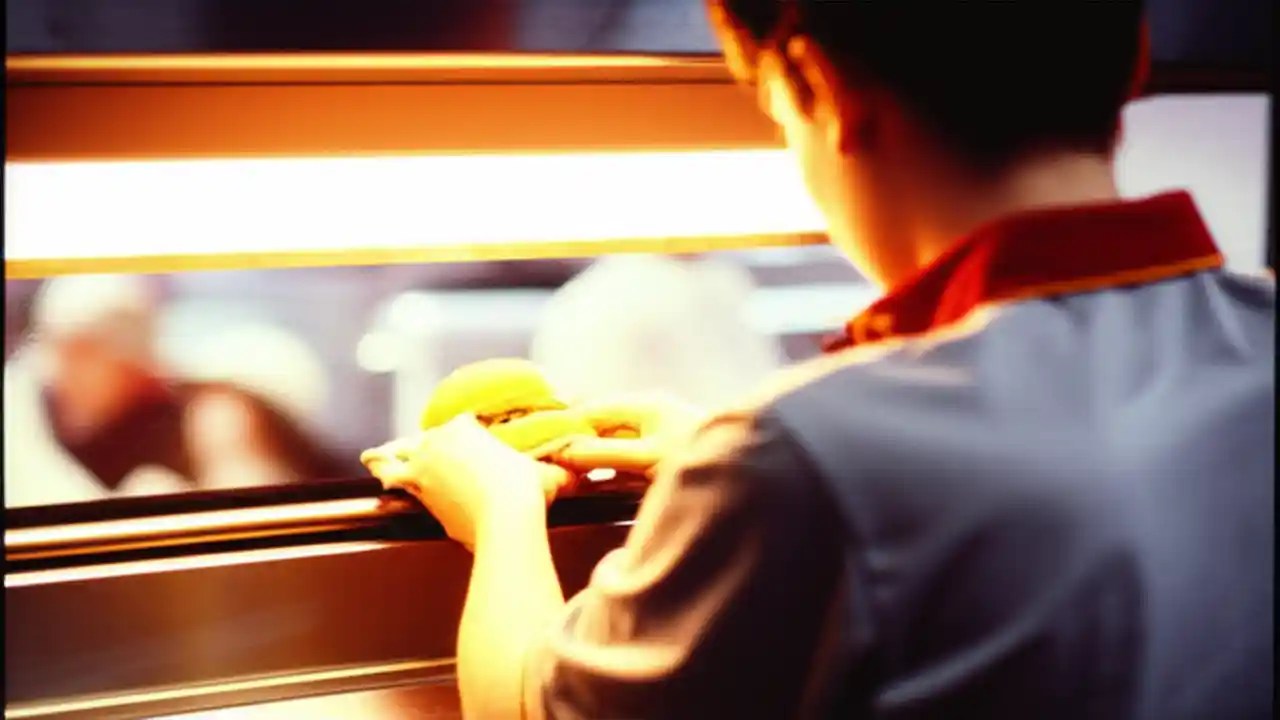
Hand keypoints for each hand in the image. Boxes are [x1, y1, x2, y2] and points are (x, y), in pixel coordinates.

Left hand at [360, 414, 573, 550]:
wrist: (506, 517)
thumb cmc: (527, 492)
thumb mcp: (548, 475)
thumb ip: (559, 471)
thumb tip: (581, 475)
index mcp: (468, 426)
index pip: (463, 426)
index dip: (471, 440)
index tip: (477, 451)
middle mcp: (441, 439)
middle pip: (435, 440)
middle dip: (441, 450)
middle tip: (452, 465)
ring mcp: (425, 463)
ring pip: (407, 453)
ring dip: (400, 453)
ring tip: (385, 453)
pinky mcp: (416, 487)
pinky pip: (393, 472)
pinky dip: (383, 465)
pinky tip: (372, 461)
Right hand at [550, 394, 704, 476]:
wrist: (748, 480)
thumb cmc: (698, 459)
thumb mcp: (647, 457)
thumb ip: (605, 455)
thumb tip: (565, 451)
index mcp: (647, 405)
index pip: (594, 408)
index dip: (566, 424)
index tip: (539, 442)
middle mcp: (649, 417)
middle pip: (600, 427)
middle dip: (574, 443)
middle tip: (544, 460)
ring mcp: (654, 440)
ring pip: (610, 448)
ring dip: (589, 461)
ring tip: (560, 476)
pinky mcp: (658, 464)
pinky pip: (623, 465)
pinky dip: (606, 474)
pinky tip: (588, 488)